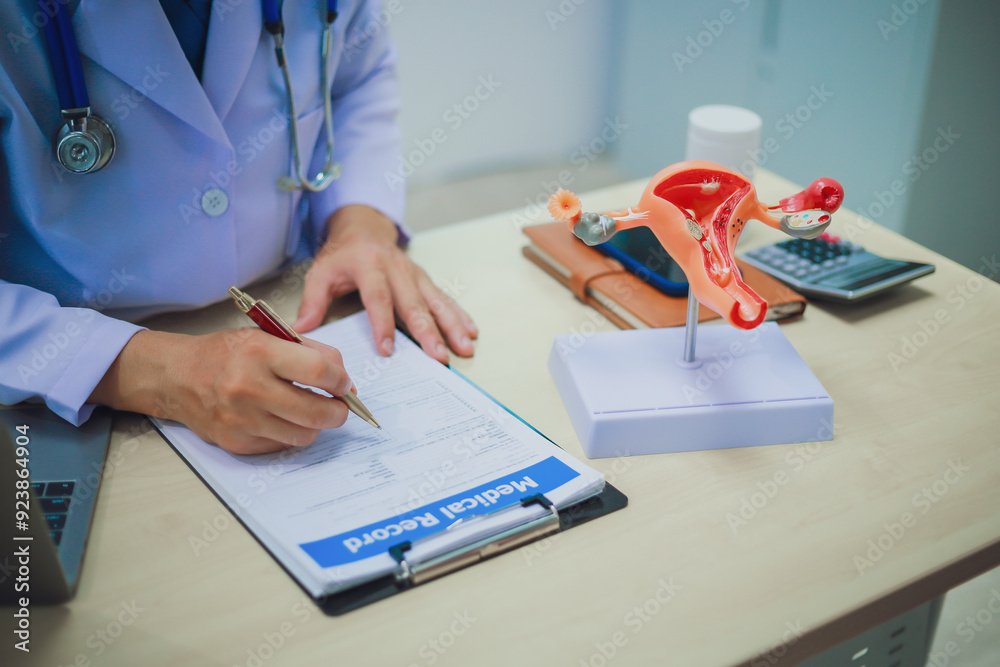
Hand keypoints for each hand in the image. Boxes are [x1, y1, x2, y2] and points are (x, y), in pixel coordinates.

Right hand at [89, 329, 354, 454]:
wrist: (177, 377)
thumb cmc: (226, 354)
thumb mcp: (267, 336)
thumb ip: (310, 351)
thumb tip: (344, 379)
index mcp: (260, 352)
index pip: (318, 372)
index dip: (341, 380)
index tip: (344, 383)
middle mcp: (249, 388)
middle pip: (316, 412)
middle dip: (338, 411)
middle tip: (339, 406)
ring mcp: (242, 420)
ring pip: (303, 435)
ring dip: (316, 426)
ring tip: (311, 411)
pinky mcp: (237, 443)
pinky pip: (281, 446)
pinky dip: (290, 434)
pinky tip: (283, 419)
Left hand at [292, 205, 476, 362]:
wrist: (363, 227)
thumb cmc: (342, 255)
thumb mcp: (320, 272)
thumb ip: (313, 300)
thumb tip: (302, 329)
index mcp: (368, 265)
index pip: (378, 297)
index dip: (383, 323)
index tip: (387, 349)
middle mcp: (396, 268)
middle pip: (414, 303)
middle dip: (429, 331)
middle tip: (439, 356)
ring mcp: (414, 274)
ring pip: (436, 301)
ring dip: (452, 326)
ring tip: (465, 347)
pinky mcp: (424, 279)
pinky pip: (444, 298)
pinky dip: (459, 315)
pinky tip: (471, 331)